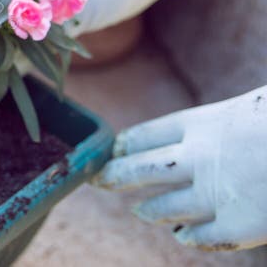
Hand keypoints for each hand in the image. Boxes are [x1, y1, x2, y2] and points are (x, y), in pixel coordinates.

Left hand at [93, 86, 266, 250]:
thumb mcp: (248, 110)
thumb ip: (219, 127)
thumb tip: (199, 140)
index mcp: (199, 122)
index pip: (144, 135)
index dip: (125, 145)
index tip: (112, 150)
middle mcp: (197, 158)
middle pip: (139, 169)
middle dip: (115, 176)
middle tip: (97, 181)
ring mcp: (215, 194)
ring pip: (164, 207)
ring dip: (149, 209)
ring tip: (140, 209)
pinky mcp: (239, 225)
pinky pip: (201, 235)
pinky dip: (189, 235)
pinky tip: (182, 234)